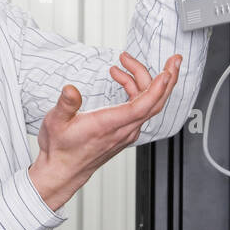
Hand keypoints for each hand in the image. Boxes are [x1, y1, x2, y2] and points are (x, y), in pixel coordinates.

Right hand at [28, 52, 181, 210]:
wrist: (63, 170)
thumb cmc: (60, 148)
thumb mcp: (55, 122)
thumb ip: (65, 104)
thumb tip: (71, 89)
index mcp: (108, 125)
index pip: (141, 106)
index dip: (156, 89)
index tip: (167, 72)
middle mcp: (123, 130)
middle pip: (155, 103)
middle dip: (168, 79)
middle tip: (174, 59)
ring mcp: (126, 132)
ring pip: (147, 104)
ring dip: (143, 80)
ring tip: (124, 62)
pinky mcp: (124, 132)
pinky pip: (140, 109)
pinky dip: (136, 90)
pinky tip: (122, 80)